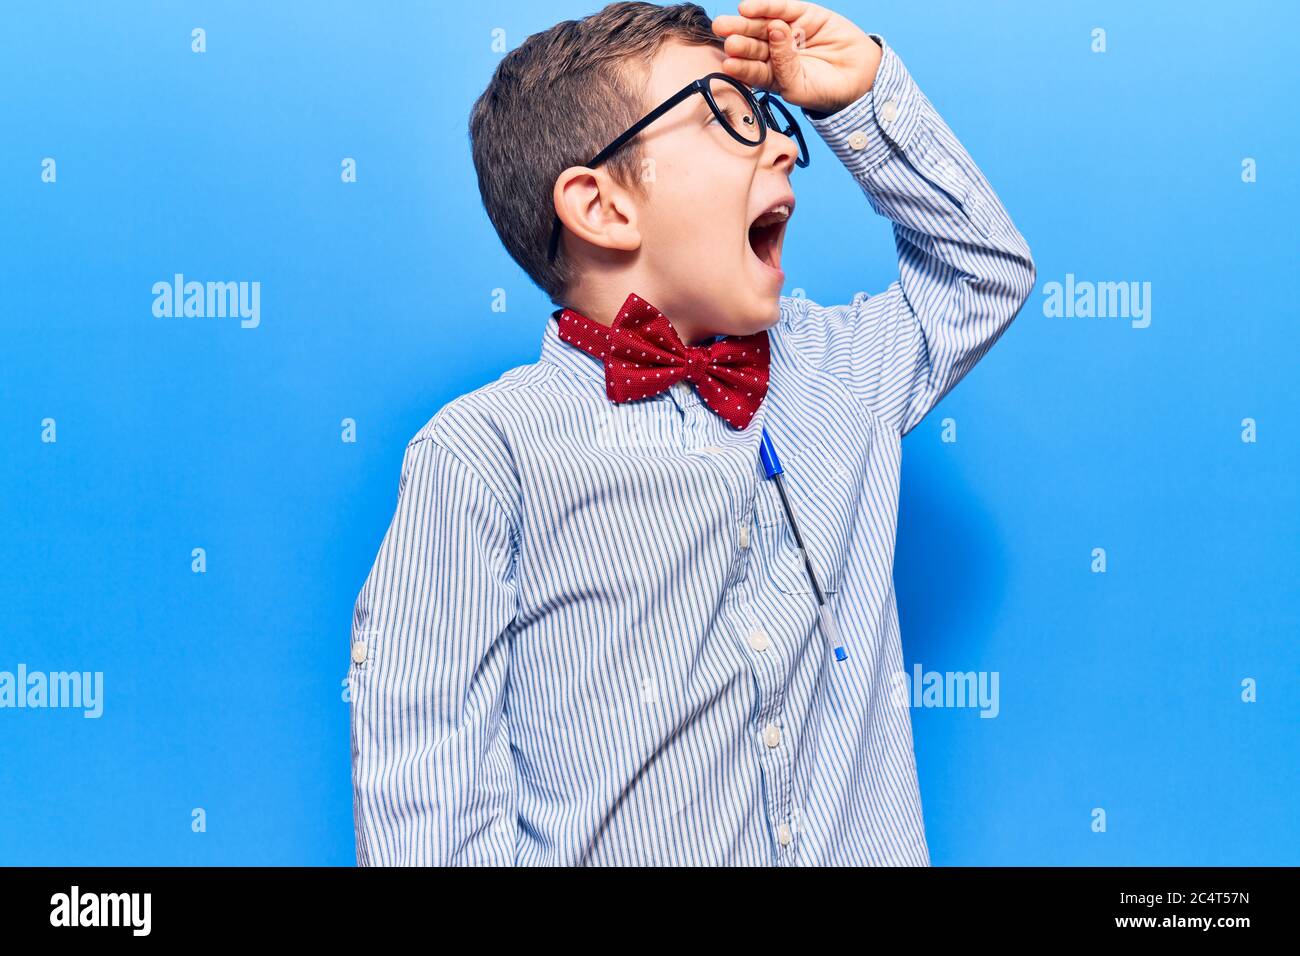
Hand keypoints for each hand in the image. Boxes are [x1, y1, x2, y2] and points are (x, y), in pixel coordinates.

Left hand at [712, 0, 882, 114]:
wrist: (862, 77)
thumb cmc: (827, 90)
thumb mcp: (801, 87)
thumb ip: (784, 65)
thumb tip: (775, 31)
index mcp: (772, 76)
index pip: (751, 70)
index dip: (740, 66)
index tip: (728, 63)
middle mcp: (776, 53)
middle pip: (753, 45)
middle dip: (738, 40)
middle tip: (723, 35)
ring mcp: (789, 32)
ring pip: (762, 25)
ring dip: (745, 23)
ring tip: (728, 22)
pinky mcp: (803, 14)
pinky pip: (782, 8)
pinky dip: (765, 6)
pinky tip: (748, 7)